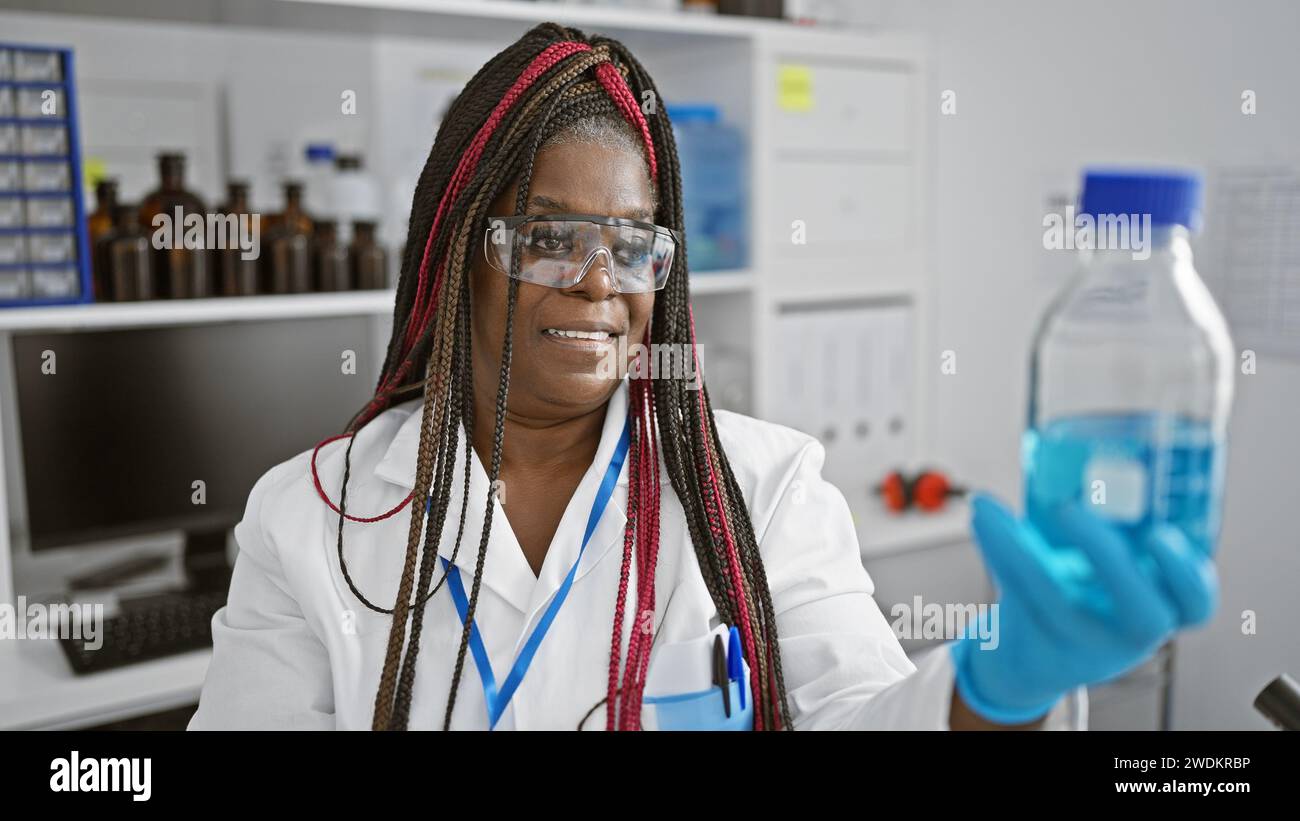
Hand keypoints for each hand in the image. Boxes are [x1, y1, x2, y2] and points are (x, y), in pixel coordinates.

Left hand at [950, 493, 1217, 724]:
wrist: (1036, 659)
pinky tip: (982, 513)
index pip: (1195, 604)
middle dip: (1108, 559)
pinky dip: (996, 546)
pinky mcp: (1034, 634)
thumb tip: (1097, 454)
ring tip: (990, 506)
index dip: (1186, 574)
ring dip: (1018, 546)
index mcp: (1158, 610)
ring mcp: (1079, 640)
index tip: (1158, 534)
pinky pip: (1014, 589)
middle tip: (1068, 508)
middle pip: (1139, 613)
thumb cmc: (1090, 599)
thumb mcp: (1116, 576)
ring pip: (1051, 599)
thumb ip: (1121, 531)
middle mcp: (1125, 635)